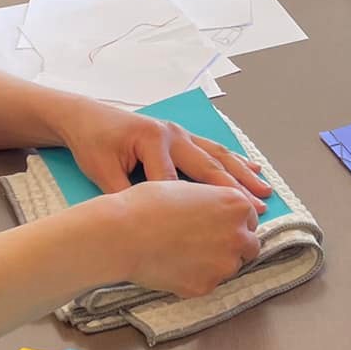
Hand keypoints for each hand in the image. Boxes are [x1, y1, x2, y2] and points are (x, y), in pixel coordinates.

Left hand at [52, 97, 270, 206]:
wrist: (85, 117)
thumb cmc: (93, 144)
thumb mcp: (101, 171)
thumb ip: (124, 194)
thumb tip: (145, 224)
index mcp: (153, 140)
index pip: (174, 181)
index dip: (188, 208)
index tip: (208, 232)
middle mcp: (173, 134)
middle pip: (209, 166)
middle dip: (235, 190)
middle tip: (259, 209)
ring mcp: (180, 133)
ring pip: (218, 156)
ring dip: (243, 175)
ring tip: (265, 191)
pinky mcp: (182, 136)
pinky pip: (213, 149)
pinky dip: (234, 161)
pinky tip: (252, 169)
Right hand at [107, 180, 263, 297]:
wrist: (122, 234)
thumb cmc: (147, 205)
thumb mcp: (187, 188)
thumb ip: (213, 203)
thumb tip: (218, 213)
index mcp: (236, 205)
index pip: (250, 219)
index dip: (233, 223)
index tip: (220, 226)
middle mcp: (238, 235)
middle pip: (249, 246)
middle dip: (233, 245)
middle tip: (206, 244)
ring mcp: (224, 264)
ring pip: (230, 267)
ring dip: (215, 262)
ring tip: (184, 254)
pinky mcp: (206, 286)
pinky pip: (207, 282)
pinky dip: (195, 277)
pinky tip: (174, 266)